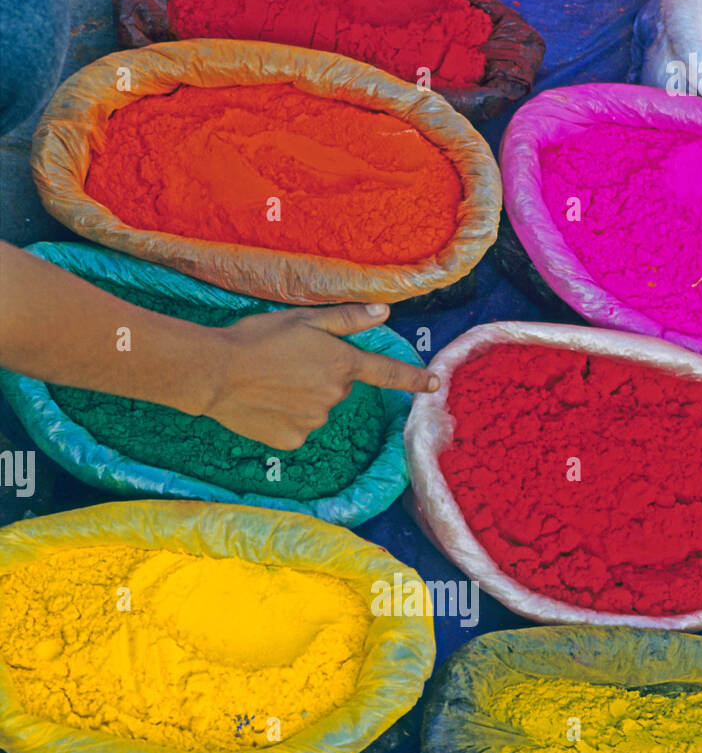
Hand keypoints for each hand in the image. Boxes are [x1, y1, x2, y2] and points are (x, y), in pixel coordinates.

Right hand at [201, 303, 438, 450]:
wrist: (216, 374)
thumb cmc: (258, 338)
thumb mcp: (303, 319)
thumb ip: (347, 319)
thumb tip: (383, 313)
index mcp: (342, 362)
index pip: (388, 372)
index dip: (413, 377)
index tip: (434, 383)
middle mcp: (336, 395)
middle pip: (340, 386)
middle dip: (322, 375)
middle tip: (287, 362)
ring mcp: (316, 421)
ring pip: (318, 408)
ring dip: (303, 397)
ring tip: (271, 381)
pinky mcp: (294, 440)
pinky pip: (298, 428)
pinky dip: (285, 417)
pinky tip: (264, 404)